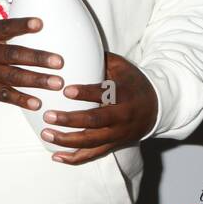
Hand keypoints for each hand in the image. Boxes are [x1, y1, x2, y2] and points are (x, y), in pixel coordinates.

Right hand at [0, 16, 65, 109]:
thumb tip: (25, 27)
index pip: (4, 28)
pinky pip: (4, 96)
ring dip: (36, 81)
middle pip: (13, 55)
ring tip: (56, 83)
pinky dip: (21, 100)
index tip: (39, 23)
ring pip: (13, 77)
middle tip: (58, 62)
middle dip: (38, 59)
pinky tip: (36, 103)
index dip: (21, 25)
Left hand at [41, 52, 158, 164]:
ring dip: (67, 140)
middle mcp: (122, 115)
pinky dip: (75, 158)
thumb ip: (100, 59)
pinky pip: (93, 155)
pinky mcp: (114, 144)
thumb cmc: (131, 82)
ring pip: (92, 141)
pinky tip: (56, 156)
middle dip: (71, 120)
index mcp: (124, 93)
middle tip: (48, 116)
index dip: (86, 93)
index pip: (104, 93)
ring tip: (46, 134)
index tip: (66, 91)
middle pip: (96, 121)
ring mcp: (118, 133)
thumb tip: (72, 45)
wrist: (156, 107)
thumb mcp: (121, 67)